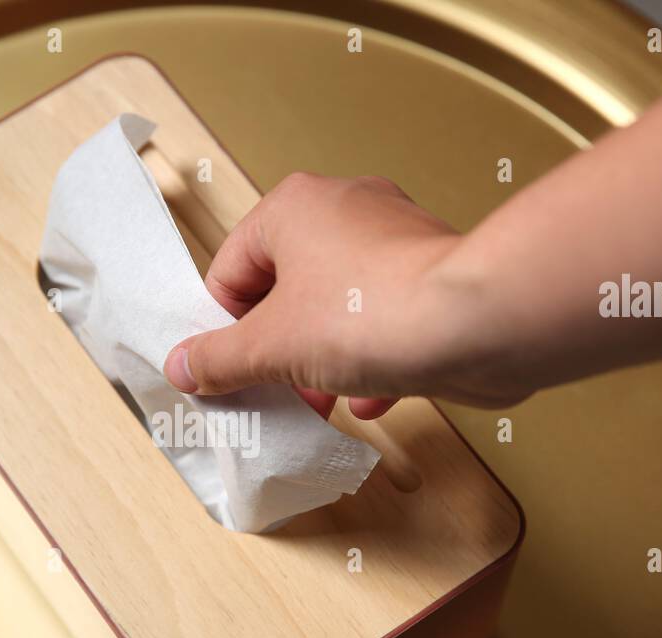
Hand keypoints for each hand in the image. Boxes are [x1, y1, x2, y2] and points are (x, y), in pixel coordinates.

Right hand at [161, 172, 534, 414]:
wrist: (479, 323)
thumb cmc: (371, 313)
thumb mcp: (272, 346)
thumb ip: (220, 359)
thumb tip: (182, 367)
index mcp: (292, 208)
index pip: (230, 270)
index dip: (221, 328)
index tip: (223, 373)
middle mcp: (343, 210)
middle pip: (283, 289)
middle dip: (276, 350)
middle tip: (270, 394)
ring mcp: (393, 240)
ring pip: (335, 307)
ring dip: (320, 362)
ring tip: (317, 405)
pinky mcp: (432, 276)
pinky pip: (384, 320)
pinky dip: (371, 360)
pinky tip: (368, 401)